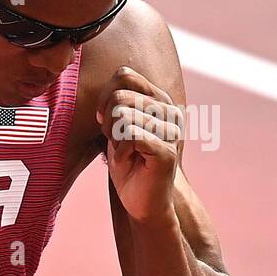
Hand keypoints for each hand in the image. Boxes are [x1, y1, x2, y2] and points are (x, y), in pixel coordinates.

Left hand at [96, 66, 182, 225]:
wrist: (142, 201)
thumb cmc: (129, 163)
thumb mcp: (116, 127)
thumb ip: (115, 103)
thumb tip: (111, 87)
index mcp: (159, 99)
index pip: (124, 75)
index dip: (105, 97)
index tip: (107, 122)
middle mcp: (170, 109)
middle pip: (119, 95)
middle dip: (107, 123)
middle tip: (117, 143)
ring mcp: (171, 129)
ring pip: (122, 115)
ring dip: (113, 140)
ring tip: (125, 153)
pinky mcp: (167, 151)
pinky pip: (130, 135)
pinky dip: (119, 152)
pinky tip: (128, 162)